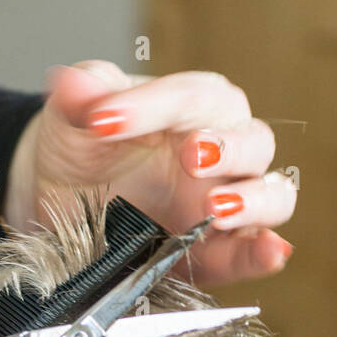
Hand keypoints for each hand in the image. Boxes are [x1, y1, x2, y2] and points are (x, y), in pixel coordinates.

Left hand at [3, 60, 296, 287]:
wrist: (63, 201)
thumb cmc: (84, 147)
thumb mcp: (71, 120)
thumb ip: (77, 100)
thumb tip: (69, 82)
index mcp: (193, 107)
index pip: (191, 97)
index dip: (150, 105)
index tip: (102, 119)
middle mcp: (223, 152)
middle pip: (253, 141)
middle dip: (226, 147)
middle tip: (190, 155)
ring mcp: (225, 205)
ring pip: (273, 195)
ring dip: (253, 200)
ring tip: (217, 207)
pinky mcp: (218, 254)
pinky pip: (252, 253)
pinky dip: (265, 254)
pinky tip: (271, 252)